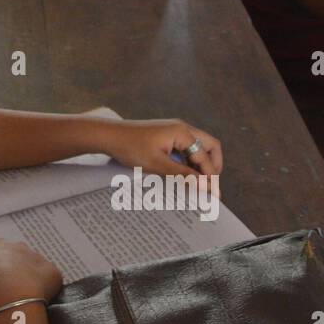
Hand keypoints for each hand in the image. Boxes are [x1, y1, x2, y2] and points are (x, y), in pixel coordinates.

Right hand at [0, 238, 62, 308]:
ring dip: (33, 277)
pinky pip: (51, 279)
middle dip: (17, 269)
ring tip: (26, 295)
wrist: (6, 290)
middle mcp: (18, 246)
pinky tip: (40, 298)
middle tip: (11, 288)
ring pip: (36, 267)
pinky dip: (47, 287)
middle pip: (19, 256)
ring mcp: (37, 257)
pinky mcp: (53, 271)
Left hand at [106, 118, 223, 176]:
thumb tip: (205, 186)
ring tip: (197, 184)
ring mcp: (174, 130)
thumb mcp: (158, 165)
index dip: (211, 177)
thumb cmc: (130, 148)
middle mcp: (182, 128)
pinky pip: (186, 148)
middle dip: (213, 166)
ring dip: (201, 164)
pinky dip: (189, 161)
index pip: (205, 157)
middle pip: (209, 146)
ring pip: (199, 147)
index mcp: (182, 132)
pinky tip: (184, 175)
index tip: (214, 196)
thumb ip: (183, 175)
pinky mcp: (167, 135)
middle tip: (210, 185)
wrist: (108, 135)